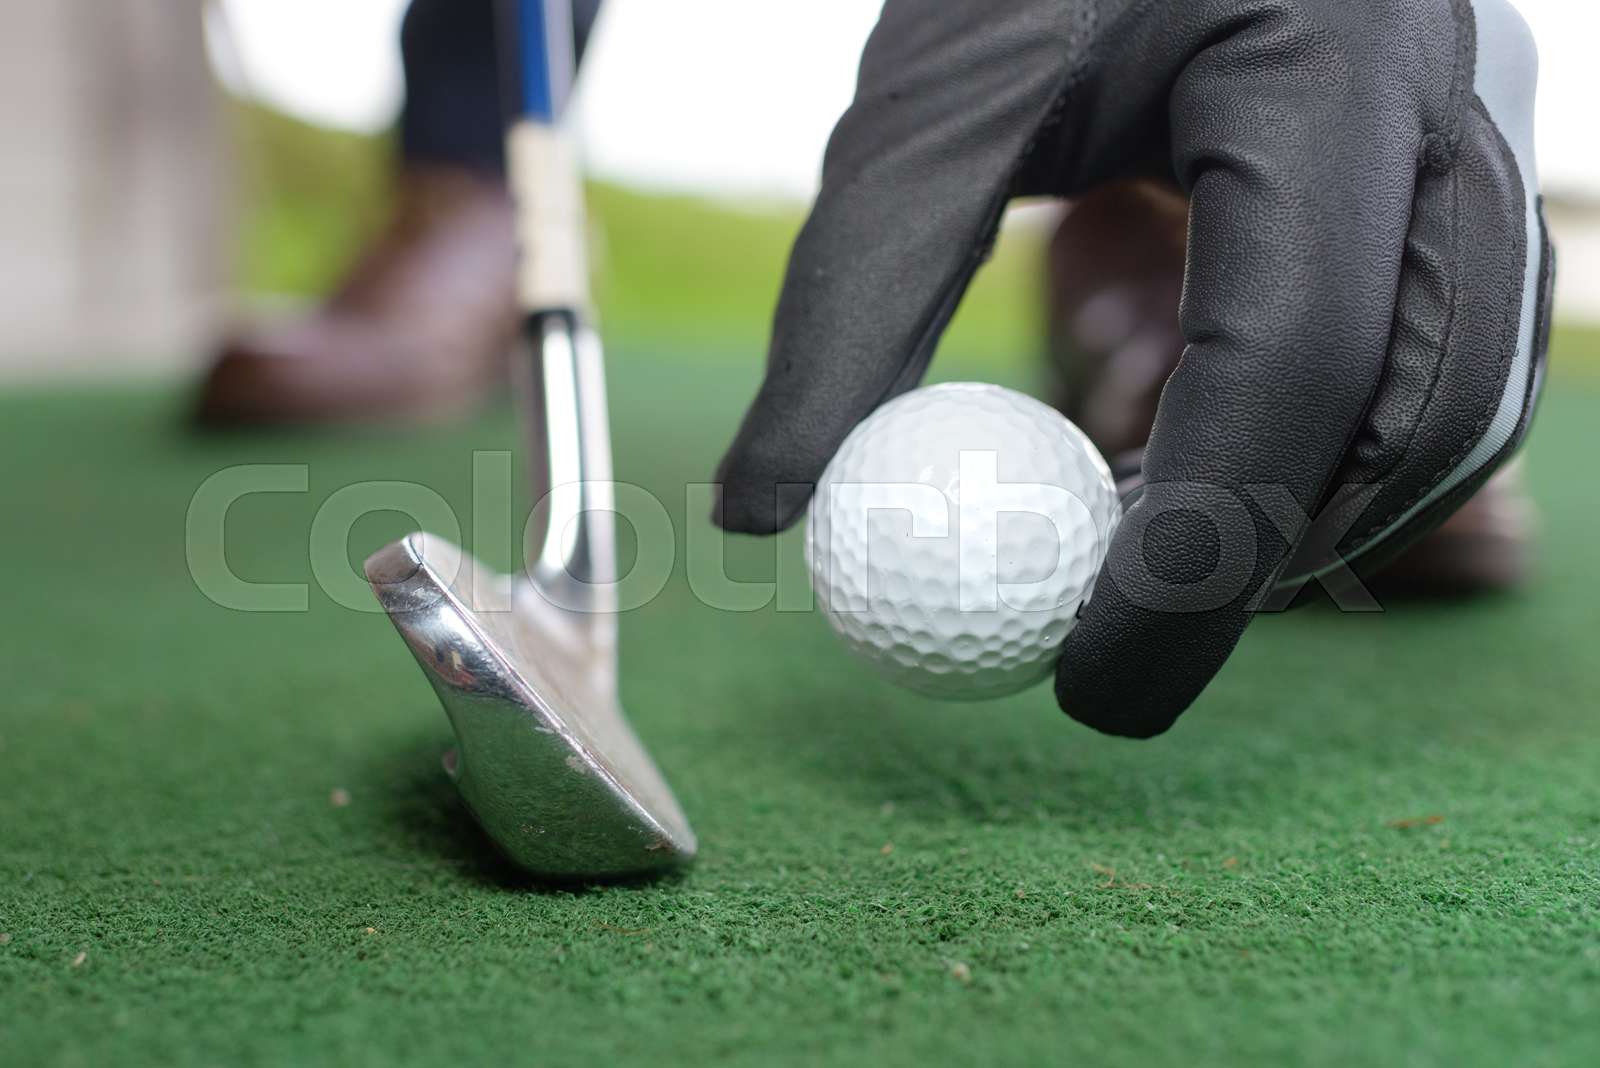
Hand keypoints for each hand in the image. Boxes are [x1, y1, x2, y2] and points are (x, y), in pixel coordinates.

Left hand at [713, 0, 1552, 736]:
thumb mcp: (926, 101)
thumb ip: (851, 297)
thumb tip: (762, 513)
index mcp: (1322, 63)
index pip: (1299, 356)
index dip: (1200, 554)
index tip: (1082, 683)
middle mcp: (1448, 101)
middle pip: (1420, 410)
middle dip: (1274, 567)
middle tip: (1118, 659)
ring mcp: (1477, 139)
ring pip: (1456, 406)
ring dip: (1314, 527)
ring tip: (1146, 567)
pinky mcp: (1455, 178)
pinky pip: (1438, 361)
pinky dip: (1329, 460)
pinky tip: (1201, 475)